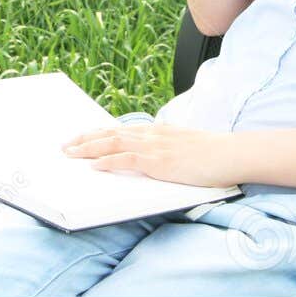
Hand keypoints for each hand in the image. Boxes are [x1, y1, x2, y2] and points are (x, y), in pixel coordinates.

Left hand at [61, 122, 238, 187]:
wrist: (230, 154)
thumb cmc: (211, 156)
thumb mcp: (182, 148)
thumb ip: (163, 151)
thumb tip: (149, 160)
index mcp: (157, 131)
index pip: (119, 130)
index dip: (97, 134)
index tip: (80, 138)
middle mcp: (152, 134)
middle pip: (110, 133)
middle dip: (85, 140)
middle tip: (65, 146)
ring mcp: (155, 146)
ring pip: (113, 143)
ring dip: (89, 149)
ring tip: (71, 154)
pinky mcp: (160, 160)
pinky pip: (127, 159)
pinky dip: (108, 161)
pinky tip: (95, 166)